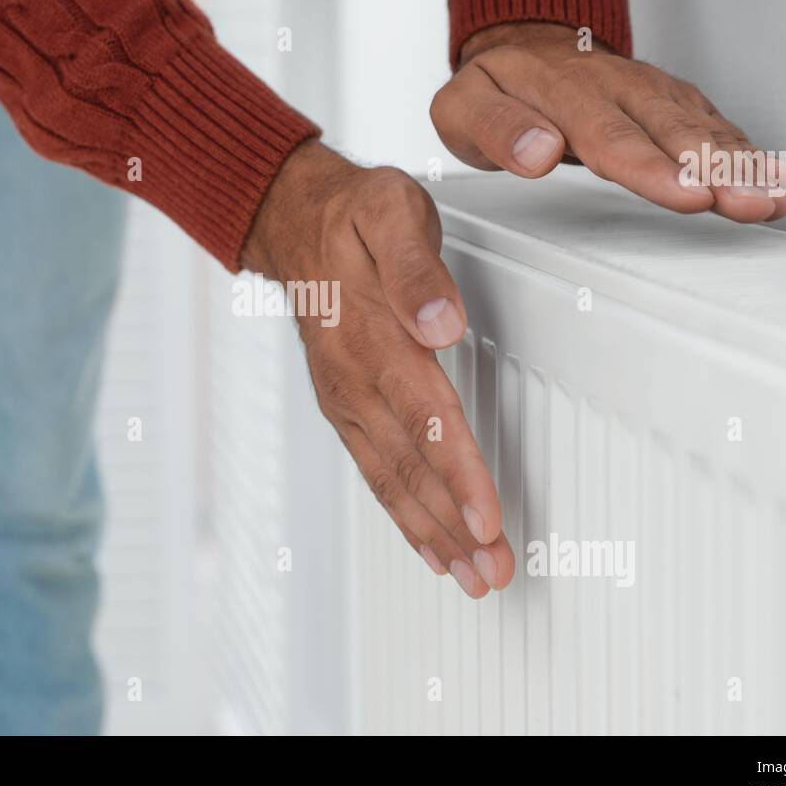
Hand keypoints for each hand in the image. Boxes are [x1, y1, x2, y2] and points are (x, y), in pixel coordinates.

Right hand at [243, 139, 514, 597]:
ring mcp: (345, 399)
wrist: (293, 222)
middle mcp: (354, 379)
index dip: (457, 473)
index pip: (424, 417)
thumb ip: (417, 268)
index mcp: (372, 334)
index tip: (486, 519)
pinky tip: (428, 542)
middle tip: (492, 573)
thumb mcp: (390, 211)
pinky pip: (374, 470)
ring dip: (432, 533)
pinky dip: (403, 514)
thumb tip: (441, 324)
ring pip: (392, 479)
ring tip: (471, 575)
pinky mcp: (344, 407)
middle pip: (410, 465)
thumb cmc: (353, 215)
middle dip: (452, 526)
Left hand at [430, 21, 785, 220]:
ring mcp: (648, 91)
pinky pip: (713, 126)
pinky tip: (776, 179)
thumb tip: (539, 153)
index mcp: (562, 89)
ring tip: (774, 198)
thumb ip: (496, 129)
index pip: (611, 134)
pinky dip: (747, 152)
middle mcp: (615, 85)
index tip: (686, 192)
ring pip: (700, 127)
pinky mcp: (670, 102)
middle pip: (671, 130)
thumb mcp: (462, 107)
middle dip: (716, 170)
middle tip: (748, 203)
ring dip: (742, 164)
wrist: (520, 44)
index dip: (652, 166)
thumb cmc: (493, 86)